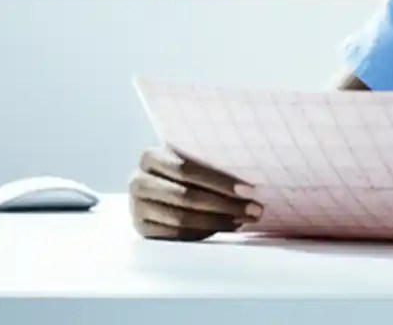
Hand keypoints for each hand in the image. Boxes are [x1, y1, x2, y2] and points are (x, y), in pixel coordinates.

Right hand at [129, 147, 261, 240]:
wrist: (153, 189)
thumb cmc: (182, 171)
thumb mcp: (190, 159)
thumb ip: (210, 163)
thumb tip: (248, 182)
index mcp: (150, 156)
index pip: (188, 168)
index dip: (220, 180)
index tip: (248, 189)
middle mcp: (139, 181)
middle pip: (186, 196)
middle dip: (225, 204)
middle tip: (254, 210)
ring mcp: (137, 207)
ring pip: (182, 218)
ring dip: (218, 221)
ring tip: (244, 220)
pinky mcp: (142, 230)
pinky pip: (177, 235)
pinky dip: (204, 232)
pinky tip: (225, 227)